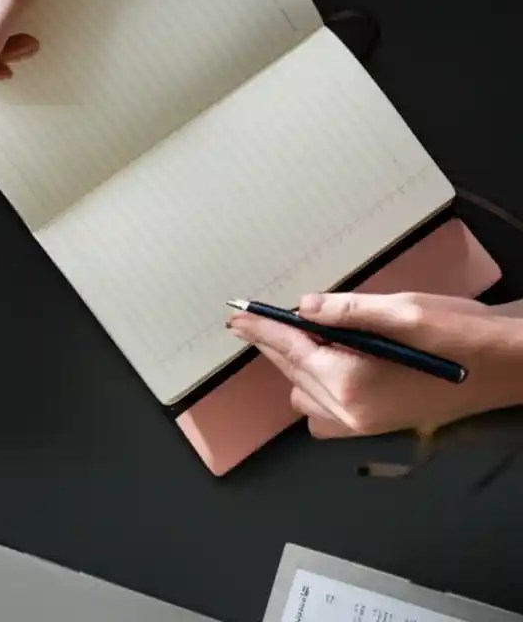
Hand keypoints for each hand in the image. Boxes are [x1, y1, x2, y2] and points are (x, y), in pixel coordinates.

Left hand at [228, 293, 522, 438]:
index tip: (237, 316)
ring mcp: (362, 424)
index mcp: (352, 381)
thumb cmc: (463, 335)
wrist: (509, 366)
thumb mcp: (403, 309)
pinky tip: (330, 364)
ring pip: (303, 395)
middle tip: (255, 321)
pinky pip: (325, 413)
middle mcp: (350, 411)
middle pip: (293, 372)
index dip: (262, 329)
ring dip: (297, 366)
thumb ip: (346, 310)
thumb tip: (303, 307)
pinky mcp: (375, 425)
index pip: (291, 350)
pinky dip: (316, 388)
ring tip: (303, 336)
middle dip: (276, 344)